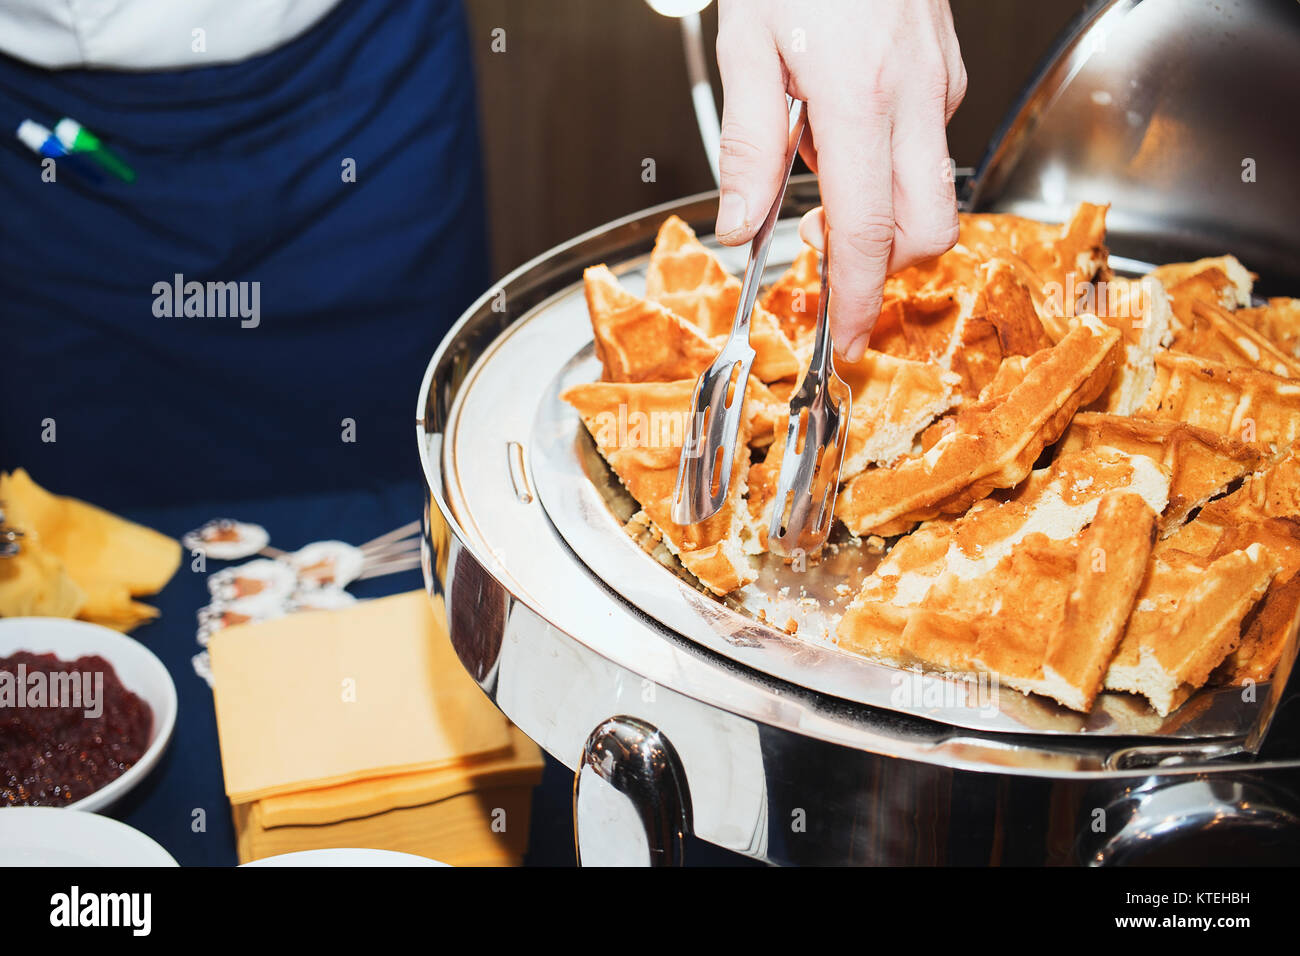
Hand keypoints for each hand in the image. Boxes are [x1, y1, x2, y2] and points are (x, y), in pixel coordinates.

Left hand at [713, 0, 966, 360]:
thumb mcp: (747, 46)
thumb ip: (747, 145)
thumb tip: (740, 225)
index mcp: (857, 97)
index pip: (867, 232)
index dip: (857, 299)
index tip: (844, 340)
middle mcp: (913, 96)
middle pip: (927, 229)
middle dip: (883, 265)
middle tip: (827, 255)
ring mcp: (938, 83)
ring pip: (932, 190)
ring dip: (882, 208)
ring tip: (822, 158)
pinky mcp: (945, 70)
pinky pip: (927, 143)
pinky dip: (888, 159)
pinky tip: (846, 119)